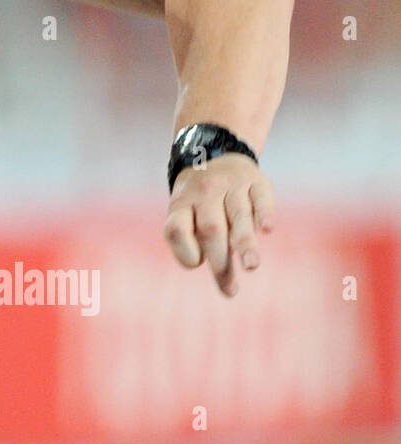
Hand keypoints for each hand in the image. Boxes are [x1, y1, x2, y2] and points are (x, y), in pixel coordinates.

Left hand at [163, 153, 274, 296]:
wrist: (213, 153)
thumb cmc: (198, 202)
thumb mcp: (184, 215)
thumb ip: (195, 244)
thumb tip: (223, 276)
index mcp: (181, 204)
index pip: (177, 229)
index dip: (185, 250)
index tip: (197, 263)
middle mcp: (204, 193)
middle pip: (211, 229)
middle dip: (220, 261)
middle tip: (230, 289)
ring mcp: (231, 185)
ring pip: (237, 215)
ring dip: (245, 242)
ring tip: (251, 266)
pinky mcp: (256, 180)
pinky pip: (260, 196)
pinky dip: (263, 212)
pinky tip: (266, 229)